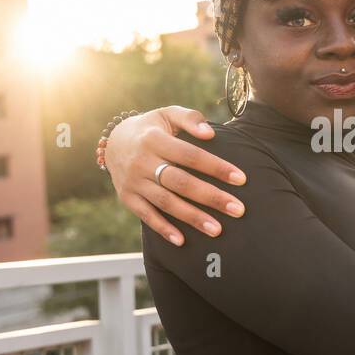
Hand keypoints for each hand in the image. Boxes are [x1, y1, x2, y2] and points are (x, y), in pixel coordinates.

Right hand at [106, 107, 247, 244]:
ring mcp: (133, 182)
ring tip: (218, 230)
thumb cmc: (152, 128)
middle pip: (181, 182)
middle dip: (211, 197)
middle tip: (238, 210)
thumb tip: (210, 133)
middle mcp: (142, 161)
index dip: (216, 167)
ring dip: (192, 217)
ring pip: (166, 202)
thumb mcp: (167, 114)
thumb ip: (190, 119)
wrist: (113, 142)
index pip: (190, 155)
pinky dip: (163, 229)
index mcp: (155, 139)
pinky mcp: (127, 198)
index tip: (241, 179)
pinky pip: (146, 215)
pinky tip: (182, 241)